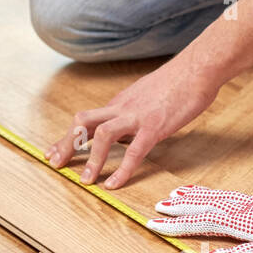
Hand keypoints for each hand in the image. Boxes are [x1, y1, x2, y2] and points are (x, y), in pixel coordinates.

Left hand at [45, 59, 219, 189]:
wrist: (198, 69)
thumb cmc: (179, 82)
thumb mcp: (148, 97)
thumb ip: (134, 112)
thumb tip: (127, 131)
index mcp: (120, 102)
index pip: (86, 119)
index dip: (68, 136)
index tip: (54, 151)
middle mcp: (122, 107)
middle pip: (83, 122)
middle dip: (67, 144)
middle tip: (55, 164)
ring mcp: (137, 116)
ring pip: (103, 135)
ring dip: (91, 159)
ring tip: (85, 180)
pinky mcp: (156, 127)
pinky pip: (135, 151)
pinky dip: (122, 169)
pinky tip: (114, 184)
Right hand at [146, 176, 252, 252]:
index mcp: (240, 223)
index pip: (201, 223)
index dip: (176, 225)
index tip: (154, 223)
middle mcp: (242, 211)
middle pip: (204, 207)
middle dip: (180, 208)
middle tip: (157, 206)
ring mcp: (252, 205)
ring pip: (216, 199)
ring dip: (195, 198)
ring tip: (177, 195)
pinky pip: (230, 196)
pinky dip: (215, 195)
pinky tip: (214, 196)